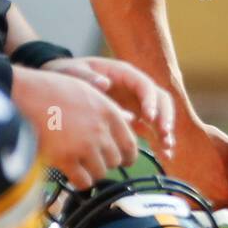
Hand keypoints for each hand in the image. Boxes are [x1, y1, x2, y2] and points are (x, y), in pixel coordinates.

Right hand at [10, 66, 138, 189]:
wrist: (25, 95)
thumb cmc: (53, 90)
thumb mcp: (88, 91)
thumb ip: (109, 108)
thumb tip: (131, 120)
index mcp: (109, 112)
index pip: (130, 143)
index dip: (129, 156)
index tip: (125, 161)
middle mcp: (100, 131)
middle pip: (116, 160)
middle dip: (107, 163)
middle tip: (96, 161)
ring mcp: (84, 146)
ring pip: (101, 172)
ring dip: (92, 172)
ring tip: (82, 167)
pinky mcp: (66, 159)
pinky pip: (83, 181)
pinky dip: (80, 181)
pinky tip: (73, 175)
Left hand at [43, 56, 175, 157]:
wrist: (61, 81)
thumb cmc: (68, 74)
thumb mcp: (74, 72)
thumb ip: (88, 78)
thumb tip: (106, 84)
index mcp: (123, 74)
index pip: (145, 85)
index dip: (150, 100)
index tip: (148, 117)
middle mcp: (134, 88)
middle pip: (159, 99)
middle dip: (164, 116)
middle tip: (164, 133)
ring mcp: (135, 103)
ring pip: (159, 116)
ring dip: (165, 131)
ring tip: (167, 147)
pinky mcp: (133, 118)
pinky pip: (150, 129)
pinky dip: (158, 141)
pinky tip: (164, 155)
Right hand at [161, 115, 227, 215]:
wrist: (178, 135)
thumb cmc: (208, 141)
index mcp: (227, 192)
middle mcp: (210, 203)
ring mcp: (194, 203)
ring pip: (216, 210)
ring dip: (221, 200)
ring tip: (217, 178)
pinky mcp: (182, 200)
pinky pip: (200, 205)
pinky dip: (205, 197)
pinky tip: (204, 180)